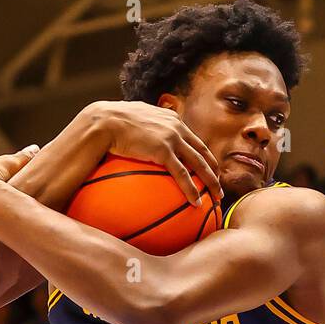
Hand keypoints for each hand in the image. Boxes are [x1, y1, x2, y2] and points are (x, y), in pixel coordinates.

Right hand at [94, 101, 222, 204]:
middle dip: (214, 170)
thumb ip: (143, 131)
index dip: (204, 156)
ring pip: (199, 163)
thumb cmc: (111, 124)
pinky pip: (183, 174)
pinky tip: (197, 203)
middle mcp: (176, 127)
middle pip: (202, 152)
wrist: (105, 121)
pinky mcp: (164, 150)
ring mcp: (172, 137)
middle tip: (219, 186)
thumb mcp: (134, 122)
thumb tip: (138, 144)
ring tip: (217, 197)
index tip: (210, 169)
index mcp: (171, 120)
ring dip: (211, 182)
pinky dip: (192, 189)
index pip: (193, 140)